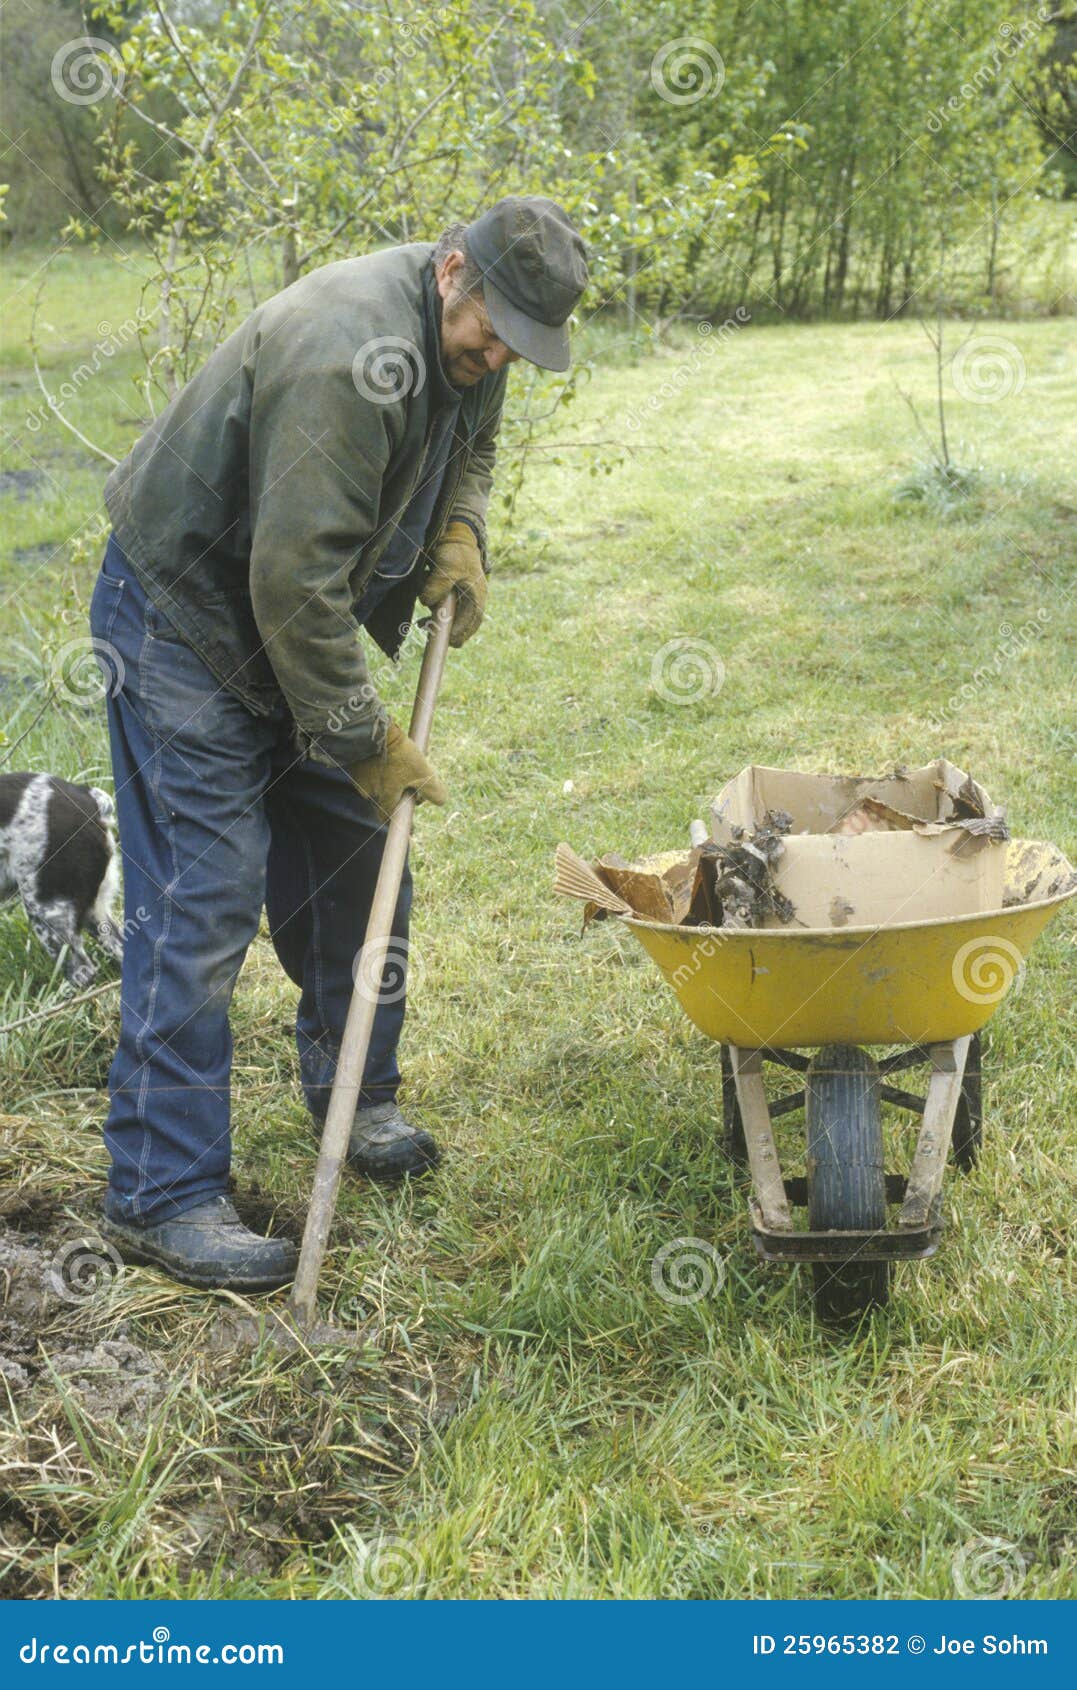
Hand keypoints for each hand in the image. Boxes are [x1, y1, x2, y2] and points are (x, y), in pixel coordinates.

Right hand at [348, 721, 446, 819]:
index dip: (402, 824)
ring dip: (390, 781)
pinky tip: (390, 756)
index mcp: (384, 798)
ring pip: (378, 785)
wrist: (370, 730)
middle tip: (414, 788)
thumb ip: (433, 790)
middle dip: (400, 798)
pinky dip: (381, 768)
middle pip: (386, 801)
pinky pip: (370, 771)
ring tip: (403, 766)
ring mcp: (359, 778)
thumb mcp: (422, 772)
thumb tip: (441, 801)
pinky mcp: (354, 764)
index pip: (390, 819)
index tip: (411, 828)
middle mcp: (368, 793)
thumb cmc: (397, 754)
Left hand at [419, 520, 486, 646]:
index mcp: (477, 598)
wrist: (455, 537)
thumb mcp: (448, 567)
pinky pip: (446, 612)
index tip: (445, 640)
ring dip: (439, 623)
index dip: (458, 633)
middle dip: (447, 631)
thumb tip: (427, 603)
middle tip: (430, 633)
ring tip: (423, 624)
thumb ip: (438, 585)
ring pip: (453, 620)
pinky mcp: (452, 596)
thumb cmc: (456, 552)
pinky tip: (425, 613)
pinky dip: (436, 614)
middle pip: (463, 626)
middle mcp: (472, 602)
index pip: (471, 623)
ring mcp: (463, 600)